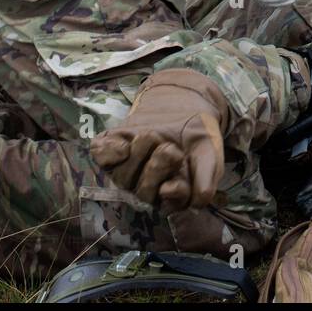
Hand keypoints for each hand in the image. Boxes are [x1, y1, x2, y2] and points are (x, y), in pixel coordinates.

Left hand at [90, 69, 226, 207]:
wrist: (180, 106)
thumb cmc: (196, 136)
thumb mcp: (210, 152)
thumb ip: (208, 176)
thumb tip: (200, 201)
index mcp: (172, 194)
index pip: (169, 205)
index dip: (170, 196)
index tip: (171, 186)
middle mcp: (146, 188)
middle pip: (144, 192)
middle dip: (157, 168)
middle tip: (170, 148)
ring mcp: (125, 173)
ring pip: (122, 177)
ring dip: (139, 153)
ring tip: (152, 135)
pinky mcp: (109, 154)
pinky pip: (101, 157)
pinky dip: (110, 151)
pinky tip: (122, 145)